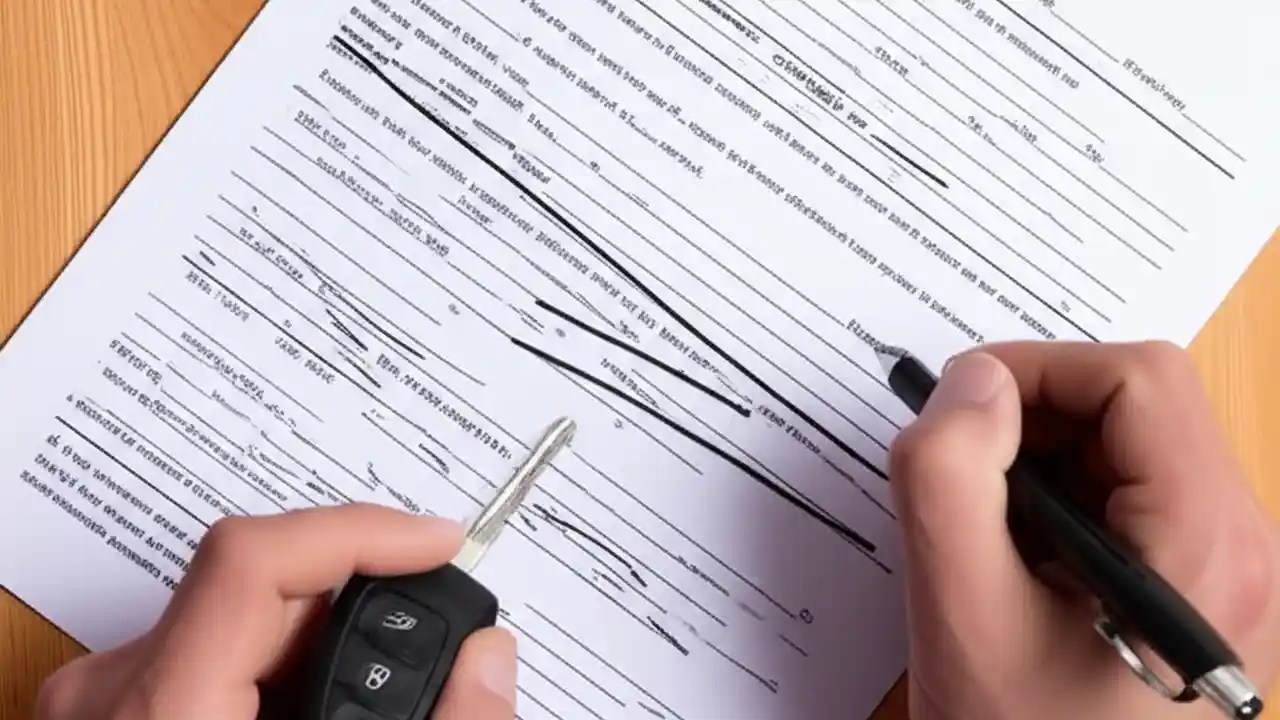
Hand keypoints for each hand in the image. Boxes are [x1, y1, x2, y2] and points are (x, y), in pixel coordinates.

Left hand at [34, 503, 516, 719]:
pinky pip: (217, 651)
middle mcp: (113, 693)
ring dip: (325, 641)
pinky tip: (324, 712)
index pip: (255, 558)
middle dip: (361, 600)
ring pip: (240, 615)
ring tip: (379, 700)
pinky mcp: (117, 712)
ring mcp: (105, 702)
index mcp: (160, 713)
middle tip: (433, 641)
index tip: (438, 543)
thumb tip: (490, 663)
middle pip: (257, 584)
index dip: (360, 531)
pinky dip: (286, 667)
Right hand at [888, 341, 1279, 719]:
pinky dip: (1064, 503)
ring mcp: (1234, 572)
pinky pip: (1135, 499)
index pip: (1137, 381)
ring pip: (1134, 450)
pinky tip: (1020, 561)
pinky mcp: (1206, 588)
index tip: (957, 406)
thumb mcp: (961, 609)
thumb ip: (950, 474)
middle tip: (961, 475)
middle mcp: (1249, 552)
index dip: (1036, 369)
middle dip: (1036, 419)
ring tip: (987, 533)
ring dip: (1045, 464)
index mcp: (1212, 549)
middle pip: (1142, 409)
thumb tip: (972, 382)